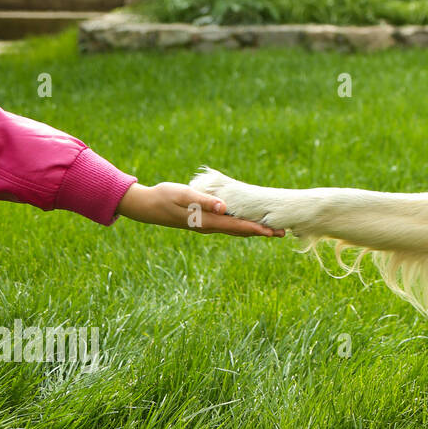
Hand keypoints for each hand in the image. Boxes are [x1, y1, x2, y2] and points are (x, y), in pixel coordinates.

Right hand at [117, 182, 284, 236]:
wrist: (145, 205)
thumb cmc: (164, 196)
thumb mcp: (183, 195)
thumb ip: (204, 201)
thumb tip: (224, 207)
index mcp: (207, 221)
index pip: (238, 226)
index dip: (258, 228)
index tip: (275, 231)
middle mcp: (209, 226)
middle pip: (240, 230)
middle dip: (261, 232)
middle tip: (282, 232)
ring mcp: (205, 225)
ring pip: (234, 229)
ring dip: (253, 230)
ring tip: (270, 230)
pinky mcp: (202, 221)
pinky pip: (227, 225)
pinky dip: (240, 226)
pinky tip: (246, 223)